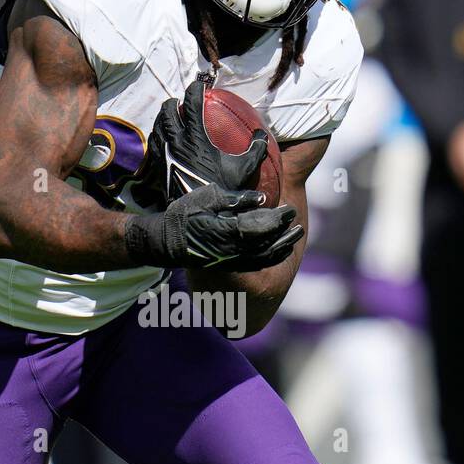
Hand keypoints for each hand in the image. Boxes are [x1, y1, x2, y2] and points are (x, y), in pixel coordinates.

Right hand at [125, 182, 303, 271]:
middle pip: (266, 243)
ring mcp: (232, 260)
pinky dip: (273, 257)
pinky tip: (282, 249)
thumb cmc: (184, 215)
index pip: (260, 227)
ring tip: (297, 234)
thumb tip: (261, 197)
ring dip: (283, 245)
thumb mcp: (206, 199)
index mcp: (226, 232)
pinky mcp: (230, 265)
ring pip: (265, 257)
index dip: (277, 220)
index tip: (290, 209)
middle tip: (295, 218)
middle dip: (284, 231)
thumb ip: (235, 198)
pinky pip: (258, 264)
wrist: (166, 243)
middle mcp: (232, 250)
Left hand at [141, 78, 269, 202]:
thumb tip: (262, 134)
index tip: (200, 85)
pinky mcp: (158, 166)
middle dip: (174, 102)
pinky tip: (163, 137)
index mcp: (196, 137)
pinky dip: (157, 134)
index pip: (191, 103)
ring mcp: (164, 154)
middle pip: (167, 110)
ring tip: (171, 116)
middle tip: (181, 102)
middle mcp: (176, 142)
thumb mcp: (244, 168)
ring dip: (164, 117)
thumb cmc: (223, 190)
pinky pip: (153, 143)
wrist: (199, 214)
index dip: (195, 90)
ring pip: (158, 125)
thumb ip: (256, 148)